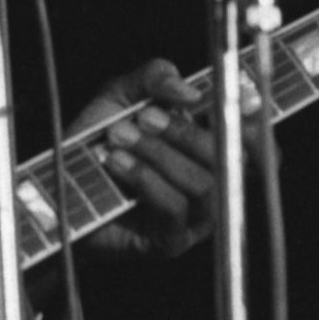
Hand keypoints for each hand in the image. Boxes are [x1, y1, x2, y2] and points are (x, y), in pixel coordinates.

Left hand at [67, 59, 237, 260]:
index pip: (259, 146)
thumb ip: (155, 78)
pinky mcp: (170, 241)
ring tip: (119, 137)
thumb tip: (189, 90)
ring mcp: (196, 219)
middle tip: (145, 116)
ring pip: (204, 184)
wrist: (59, 186)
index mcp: (212, 152)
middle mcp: (214, 187)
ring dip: (159, 154)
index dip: (257, 123)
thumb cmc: (97, 141)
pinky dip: (145, 178)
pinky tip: (116, 162)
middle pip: (232, 160)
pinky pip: (175, 209)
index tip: (238, 96)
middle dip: (186, 133)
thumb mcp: (122, 96)